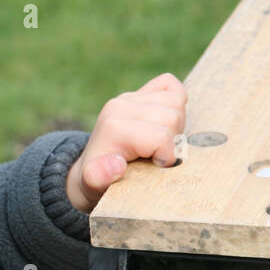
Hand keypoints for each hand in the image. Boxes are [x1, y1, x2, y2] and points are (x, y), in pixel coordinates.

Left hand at [65, 72, 187, 212]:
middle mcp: (120, 106)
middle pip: (172, 117)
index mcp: (113, 128)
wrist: (93, 167)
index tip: (153, 166)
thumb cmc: (100, 178)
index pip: (161, 137)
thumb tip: (116, 165)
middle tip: (157, 154)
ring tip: (160, 142)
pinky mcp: (140, 93)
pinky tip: (163, 123)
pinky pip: (171, 85)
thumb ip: (100, 177)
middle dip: (172, 141)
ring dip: (176, 125)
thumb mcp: (94, 185)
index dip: (166, 157)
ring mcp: (130, 97)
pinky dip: (176, 102)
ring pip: (176, 101)